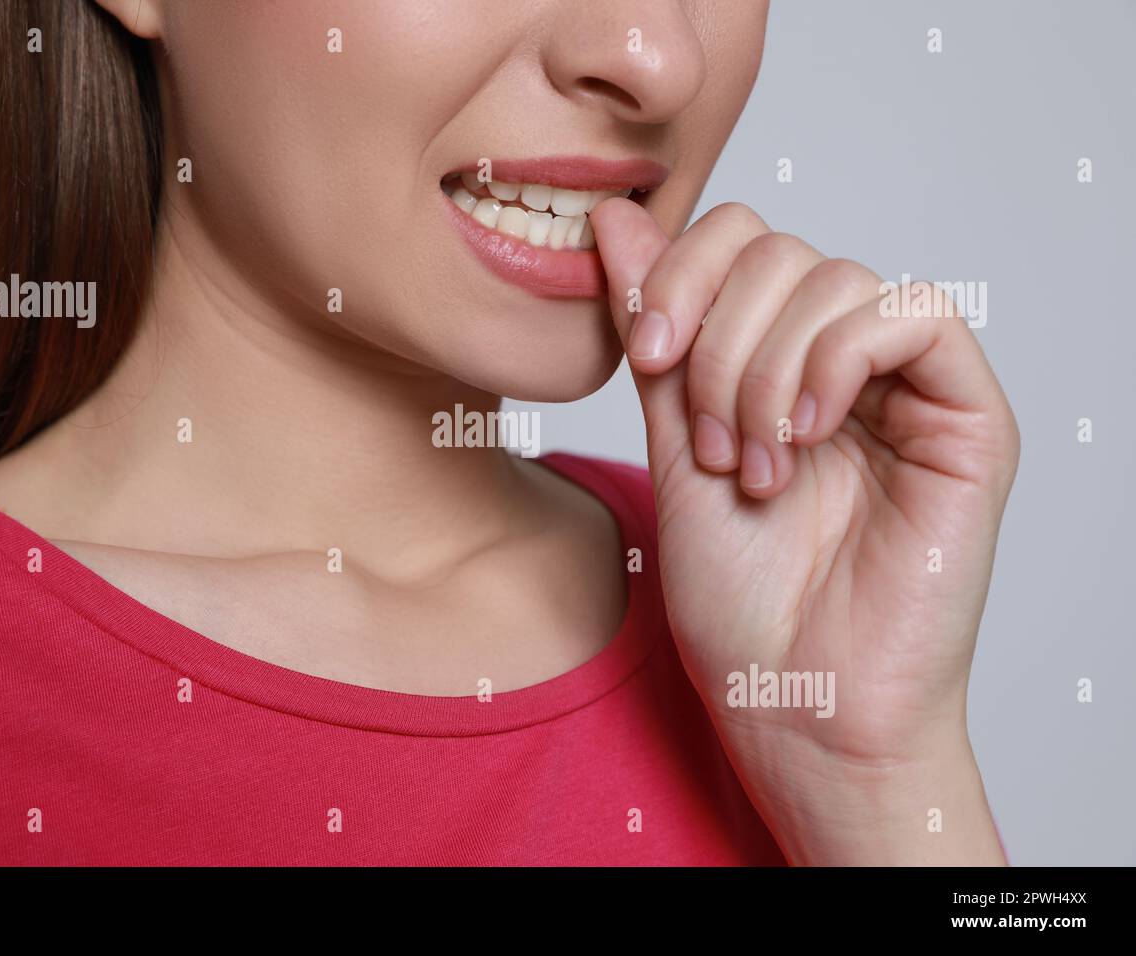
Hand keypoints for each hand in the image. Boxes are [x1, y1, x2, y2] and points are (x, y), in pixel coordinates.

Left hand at [589, 200, 1018, 864]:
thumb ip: (656, 334)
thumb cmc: (738, 596)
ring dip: (768, 375)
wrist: (795, 699)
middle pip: (780, 252)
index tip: (647, 354)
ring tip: (755, 470)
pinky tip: (808, 438)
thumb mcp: (670, 443)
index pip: (740, 240)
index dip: (683, 273)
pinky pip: (914, 316)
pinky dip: (839, 362)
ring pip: (837, 280)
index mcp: (775, 360)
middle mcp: (843, 363)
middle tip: (708, 444)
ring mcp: (909, 387)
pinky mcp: (968, 419)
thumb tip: (614, 218)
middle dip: (719, 345)